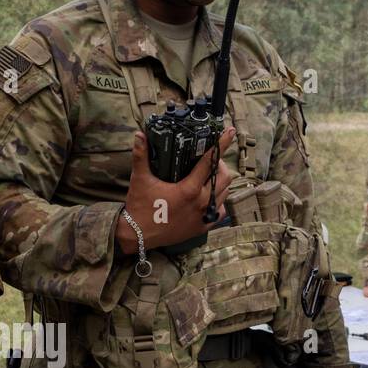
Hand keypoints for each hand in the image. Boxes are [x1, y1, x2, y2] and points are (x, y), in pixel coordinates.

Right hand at [116, 128, 236, 255]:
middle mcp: (201, 203)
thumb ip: (141, 156)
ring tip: (210, 176)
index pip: (210, 161)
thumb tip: (138, 135)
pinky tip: (209, 197)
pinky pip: (219, 212)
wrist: (137, 236)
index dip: (222, 144)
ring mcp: (203, 216)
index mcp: (189, 189)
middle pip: (224, 177)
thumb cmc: (140, 207)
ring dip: (220, 182)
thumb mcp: (140, 179)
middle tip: (210, 159)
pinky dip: (218, 202)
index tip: (230, 132)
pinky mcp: (201, 227)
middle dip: (220, 164)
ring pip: (224, 193)